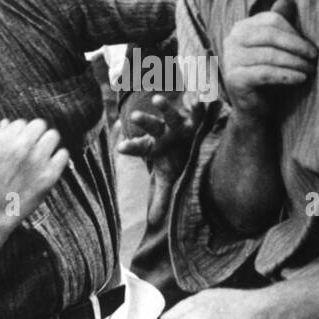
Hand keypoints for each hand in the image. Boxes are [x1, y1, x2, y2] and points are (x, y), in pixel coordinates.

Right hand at [0, 118, 69, 232]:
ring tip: (43, 155)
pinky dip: (58, 159)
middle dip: (36, 134)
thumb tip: (6, 124)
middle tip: (34, 146)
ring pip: (53, 136)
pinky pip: (63, 155)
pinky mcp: (49, 175)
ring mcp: (37, 160)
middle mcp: (21, 146)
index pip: (21, 123)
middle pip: (40, 124)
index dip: (21, 132)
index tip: (21, 141)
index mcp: (3, 140)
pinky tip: (50, 166)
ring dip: (48, 144)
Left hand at [116, 91, 202, 224]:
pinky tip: (198, 96)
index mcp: (154, 147)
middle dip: (144, 122)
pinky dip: (197, 102)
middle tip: (133, 116)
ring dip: (165, 107)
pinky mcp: (194, 115)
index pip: (139, 147)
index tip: (120, 148)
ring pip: (170, 113)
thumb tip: (154, 221)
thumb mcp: (167, 177)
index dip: (131, 147)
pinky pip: (195, 107)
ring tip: (157, 99)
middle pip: (152, 127)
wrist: (188, 133)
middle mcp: (164, 132)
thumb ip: (162, 197)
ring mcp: (178, 122)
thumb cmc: (175, 156)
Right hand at [224, 0, 315, 119]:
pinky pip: (266, 73)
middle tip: (315, 56)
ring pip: (270, 55)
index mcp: (240, 28)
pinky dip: (287, 75)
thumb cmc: (268, 77)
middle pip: (270, 35)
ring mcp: (230, 60)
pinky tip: (301, 78)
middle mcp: (231, 41)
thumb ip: (278, 25)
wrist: (254, 111)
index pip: (271, 20)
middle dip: (297, 45)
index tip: (312, 47)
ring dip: (295, 62)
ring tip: (311, 69)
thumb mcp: (274, 49)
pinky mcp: (234, 79)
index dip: (294, 32)